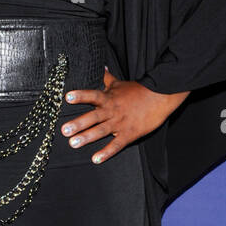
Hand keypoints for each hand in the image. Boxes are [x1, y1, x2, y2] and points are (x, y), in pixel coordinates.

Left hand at [60, 69, 188, 163]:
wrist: (161, 97)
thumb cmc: (138, 91)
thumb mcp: (120, 83)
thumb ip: (107, 78)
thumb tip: (100, 66)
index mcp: (109, 98)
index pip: (92, 96)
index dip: (81, 96)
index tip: (68, 97)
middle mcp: (112, 111)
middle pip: (94, 117)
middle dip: (79, 123)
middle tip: (64, 130)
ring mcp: (120, 123)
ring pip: (101, 131)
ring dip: (87, 137)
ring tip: (73, 143)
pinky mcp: (129, 134)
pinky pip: (116, 145)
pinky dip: (106, 152)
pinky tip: (96, 159)